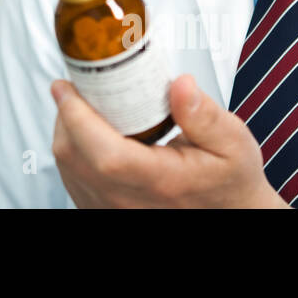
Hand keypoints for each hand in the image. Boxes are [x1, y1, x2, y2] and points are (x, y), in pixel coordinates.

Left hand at [50, 73, 288, 207]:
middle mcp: (132, 202)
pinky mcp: (105, 211)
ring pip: (68, 169)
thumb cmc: (229, 180)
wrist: (231, 212)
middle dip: (66, 115)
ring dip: (66, 132)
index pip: (105, 155)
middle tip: (76, 87)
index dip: (77, 117)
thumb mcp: (231, 142)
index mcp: (163, 181)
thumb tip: (180, 85)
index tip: (67, 88)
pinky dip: (71, 152)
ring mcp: (115, 210)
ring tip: (83, 107)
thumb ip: (204, 114)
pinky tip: (88, 134)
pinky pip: (72, 181)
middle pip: (75, 158)